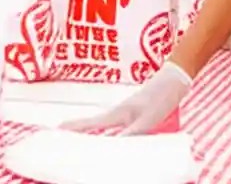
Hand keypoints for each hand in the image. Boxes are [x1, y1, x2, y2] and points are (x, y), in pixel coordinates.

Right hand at [61, 62, 191, 134]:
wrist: (175, 81)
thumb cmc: (160, 97)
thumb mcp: (147, 119)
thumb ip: (131, 134)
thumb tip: (115, 149)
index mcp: (117, 114)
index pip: (89, 123)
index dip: (73, 127)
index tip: (56, 130)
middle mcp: (117, 114)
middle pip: (91, 124)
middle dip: (76, 130)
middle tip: (60, 134)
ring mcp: (125, 114)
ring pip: (102, 126)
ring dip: (90, 132)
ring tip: (78, 140)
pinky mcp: (134, 116)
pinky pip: (114, 128)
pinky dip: (106, 134)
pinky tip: (109, 140)